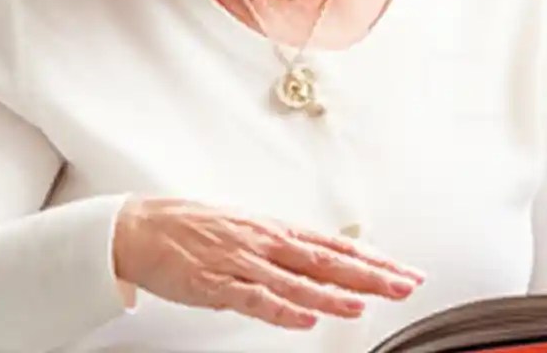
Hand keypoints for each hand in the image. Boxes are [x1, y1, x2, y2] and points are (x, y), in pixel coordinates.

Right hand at [111, 198, 424, 328]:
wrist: (142, 227)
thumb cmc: (192, 227)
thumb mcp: (249, 231)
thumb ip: (284, 249)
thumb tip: (320, 261)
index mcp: (277, 230)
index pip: (337, 246)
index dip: (374, 260)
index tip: (404, 271)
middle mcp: (267, 243)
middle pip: (328, 261)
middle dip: (371, 275)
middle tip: (404, 285)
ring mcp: (243, 262)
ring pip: (297, 281)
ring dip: (333, 295)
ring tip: (363, 304)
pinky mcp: (217, 283)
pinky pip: (255, 298)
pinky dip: (282, 309)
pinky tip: (304, 319)